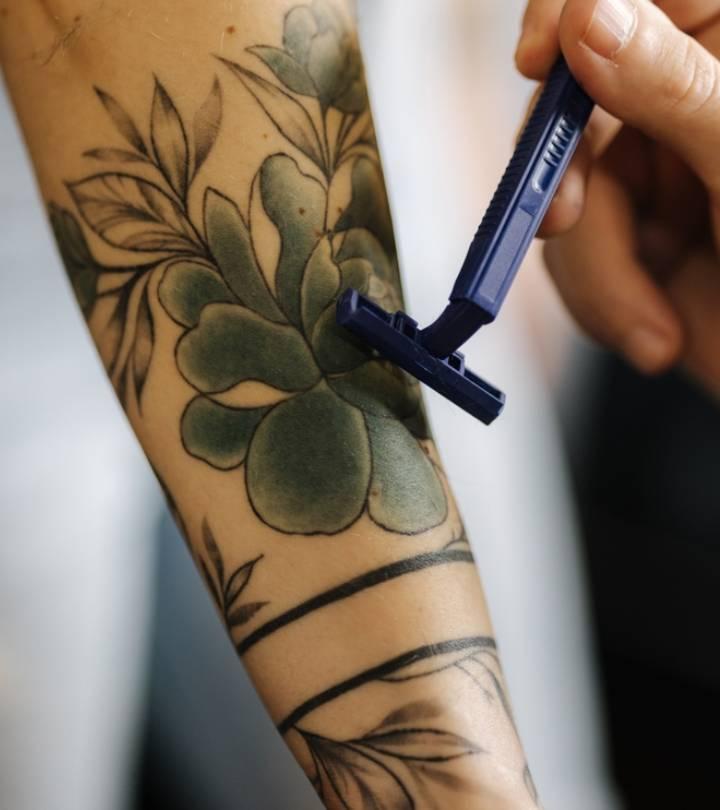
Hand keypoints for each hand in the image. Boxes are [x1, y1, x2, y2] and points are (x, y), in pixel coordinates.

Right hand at [516, 0, 719, 393]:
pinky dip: (598, 302)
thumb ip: (677, 87)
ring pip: (562, 194)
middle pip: (577, 105)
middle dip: (568, 182)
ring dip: (597, 274)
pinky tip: (652, 333)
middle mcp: (690, 106)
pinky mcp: (631, 236)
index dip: (574, 8)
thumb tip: (588, 17)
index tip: (538, 57)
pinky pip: (571, 254)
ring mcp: (656, 175)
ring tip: (653, 329)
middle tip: (565, 223)